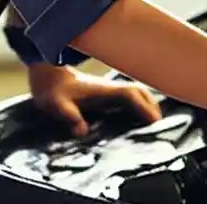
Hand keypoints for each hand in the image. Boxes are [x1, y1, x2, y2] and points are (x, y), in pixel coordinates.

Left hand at [27, 64, 162, 137]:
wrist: (47, 75)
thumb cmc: (52, 91)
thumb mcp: (56, 104)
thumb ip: (69, 116)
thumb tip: (82, 130)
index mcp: (102, 90)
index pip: (130, 94)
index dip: (143, 106)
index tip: (154, 120)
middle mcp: (109, 88)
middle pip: (138, 91)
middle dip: (151, 105)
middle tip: (160, 123)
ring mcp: (107, 90)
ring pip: (135, 92)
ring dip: (146, 103)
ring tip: (153, 121)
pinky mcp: (104, 93)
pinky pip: (127, 97)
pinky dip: (137, 104)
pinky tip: (136, 116)